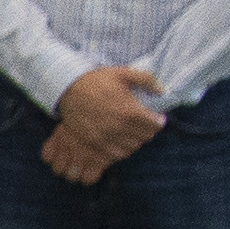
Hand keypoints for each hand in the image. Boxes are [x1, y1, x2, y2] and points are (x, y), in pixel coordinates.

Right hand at [45, 64, 164, 180]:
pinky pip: (116, 155)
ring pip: (132, 148)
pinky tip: (120, 141)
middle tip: (143, 124)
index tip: (155, 117)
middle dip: (147, 130)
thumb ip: (146, 80)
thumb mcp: (123, 73)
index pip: (155, 125)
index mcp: (130, 111)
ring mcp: (106, 138)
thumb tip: (161, 91)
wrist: (68, 90)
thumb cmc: (97, 81)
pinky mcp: (95, 143)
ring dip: (135, 140)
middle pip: (145, 137)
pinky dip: (122, 149)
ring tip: (132, 132)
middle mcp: (120, 127)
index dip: (158, 121)